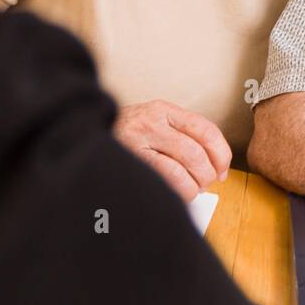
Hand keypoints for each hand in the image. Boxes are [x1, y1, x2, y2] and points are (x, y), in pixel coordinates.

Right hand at [113, 101, 231, 203]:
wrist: (82, 134)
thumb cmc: (125, 136)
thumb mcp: (153, 124)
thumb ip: (182, 137)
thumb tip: (216, 168)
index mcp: (163, 110)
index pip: (206, 129)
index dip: (221, 153)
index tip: (222, 169)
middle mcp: (150, 123)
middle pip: (196, 153)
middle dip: (207, 174)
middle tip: (205, 183)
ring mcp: (136, 143)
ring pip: (181, 170)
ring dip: (194, 186)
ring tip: (191, 190)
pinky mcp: (128, 162)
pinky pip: (164, 181)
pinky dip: (179, 192)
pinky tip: (177, 194)